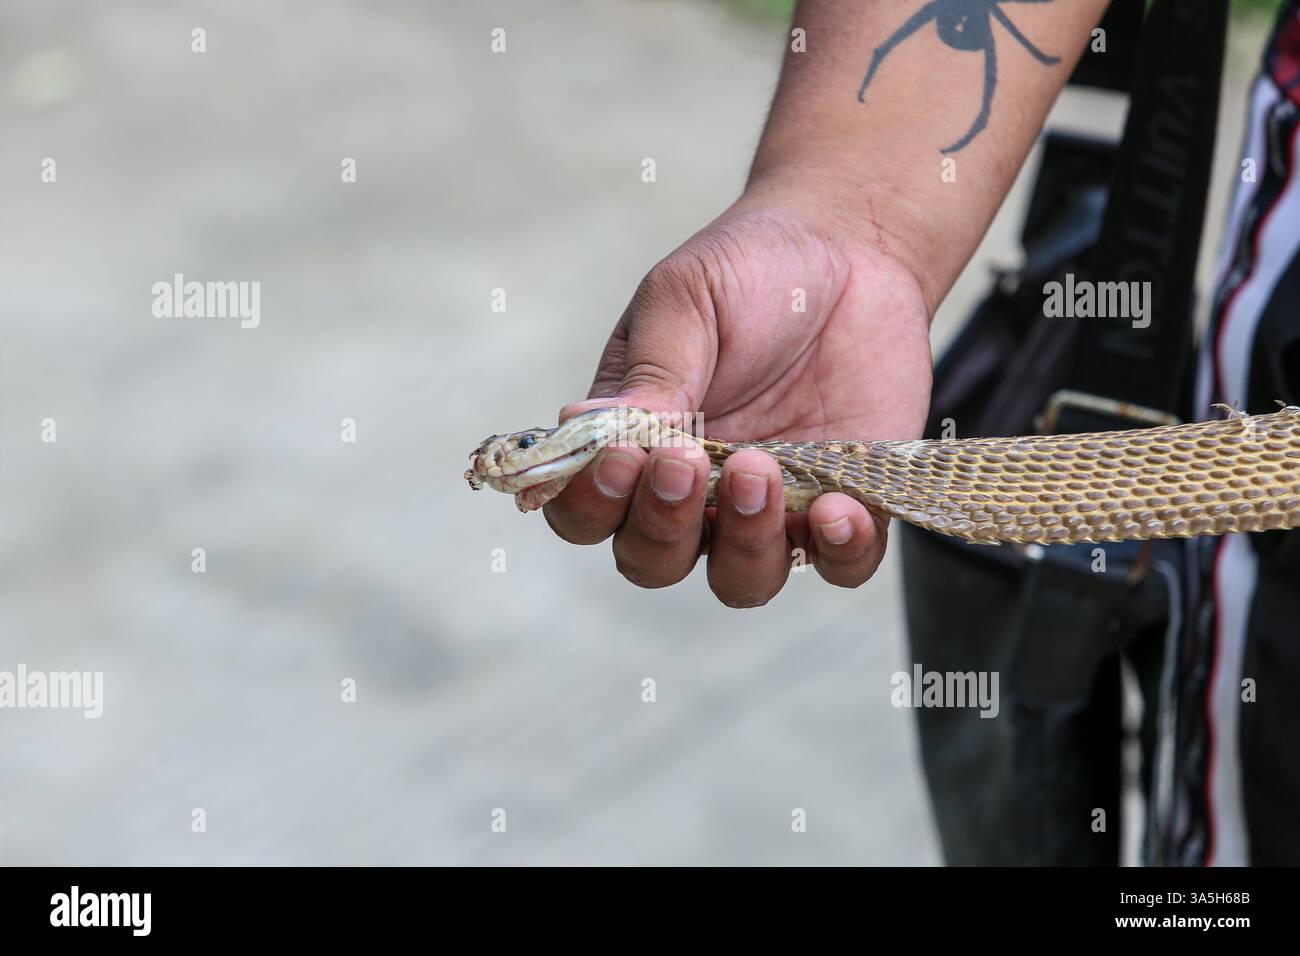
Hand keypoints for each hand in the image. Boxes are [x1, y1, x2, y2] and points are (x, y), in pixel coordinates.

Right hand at [543, 195, 931, 605]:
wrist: (853, 248)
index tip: (623, 457)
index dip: (592, 504)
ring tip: (760, 469)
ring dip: (745, 544)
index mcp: (634, 445)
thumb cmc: (750, 270)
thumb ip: (651, 371)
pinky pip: (840, 565)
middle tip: (687, 461)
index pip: (586, 512)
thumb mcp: (685, 301)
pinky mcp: (844, 506)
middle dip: (663, 524)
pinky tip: (840, 507)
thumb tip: (583, 424)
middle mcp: (694, 493)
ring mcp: (770, 508)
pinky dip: (840, 552)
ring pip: (741, 580)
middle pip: (653, 560)